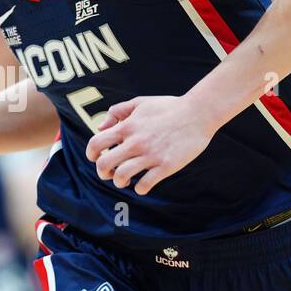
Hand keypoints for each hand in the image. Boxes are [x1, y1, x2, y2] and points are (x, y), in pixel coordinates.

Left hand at [84, 94, 216, 195]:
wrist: (199, 113)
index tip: (96, 157)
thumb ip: (117, 112)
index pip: (95, 144)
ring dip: (120, 182)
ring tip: (126, 179)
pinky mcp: (166, 166)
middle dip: (103, 173)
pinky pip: (145, 185)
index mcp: (127, 127)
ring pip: (122, 177)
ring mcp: (151, 155)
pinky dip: (140, 188)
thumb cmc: (169, 107)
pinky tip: (143, 184)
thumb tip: (100, 127)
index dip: (91, 154)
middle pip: (104, 164)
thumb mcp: (140, 102)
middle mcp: (135, 142)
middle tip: (110, 173)